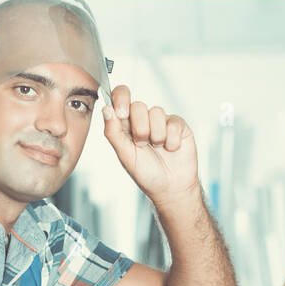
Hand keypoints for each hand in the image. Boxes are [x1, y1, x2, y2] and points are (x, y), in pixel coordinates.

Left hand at [101, 85, 198, 207]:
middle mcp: (143, 120)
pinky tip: (171, 149)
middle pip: (138, 105)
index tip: (122, 113)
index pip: (119, 97)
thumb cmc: (146, 174)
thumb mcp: (125, 155)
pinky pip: (173, 122)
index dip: (120, 98)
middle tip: (143, 145)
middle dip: (140, 128)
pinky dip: (172, 140)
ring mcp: (161, 121)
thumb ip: (113, 132)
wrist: (171, 188)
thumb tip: (106, 109)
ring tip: (158, 148)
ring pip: (157, 112)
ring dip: (156, 136)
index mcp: (126, 124)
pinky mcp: (178, 125)